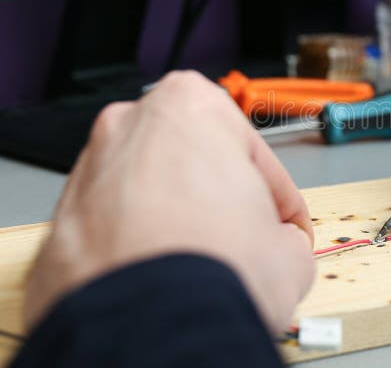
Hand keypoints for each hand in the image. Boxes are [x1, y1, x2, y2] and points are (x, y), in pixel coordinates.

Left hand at [24, 71, 314, 333]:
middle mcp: (127, 128)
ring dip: (174, 224)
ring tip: (202, 265)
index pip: (252, 153)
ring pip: (147, 196)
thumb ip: (284, 231)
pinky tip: (164, 279)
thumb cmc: (215, 268)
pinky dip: (136, 251)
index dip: (277, 196)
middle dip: (217, 201)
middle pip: (191, 165)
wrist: (152, 326)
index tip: (282, 223)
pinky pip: (112, 232)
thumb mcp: (290, 247)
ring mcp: (87, 176)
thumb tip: (279, 246)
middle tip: (242, 240)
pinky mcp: (60, 227)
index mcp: (188, 104)